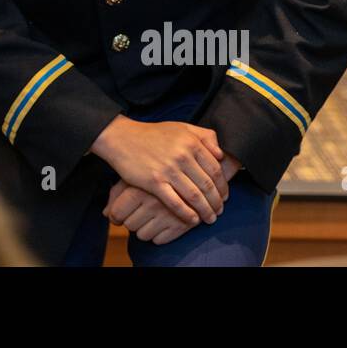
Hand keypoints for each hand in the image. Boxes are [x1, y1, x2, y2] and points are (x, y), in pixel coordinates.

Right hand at [90, 115, 226, 224]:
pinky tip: (193, 220)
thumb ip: (204, 136)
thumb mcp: (181, 127)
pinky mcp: (154, 182)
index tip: (224, 196)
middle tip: (220, 211)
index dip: (223, 186)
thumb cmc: (153, 134)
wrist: (122, 138)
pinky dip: (187, 214)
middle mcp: (182, 156)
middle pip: (207, 185)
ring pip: (195, 196)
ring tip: (210, 218)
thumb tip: (221, 154)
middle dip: (217, 202)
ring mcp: (168, 170)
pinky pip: (175, 203)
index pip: (215, 169)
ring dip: (206, 211)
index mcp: (191, 142)